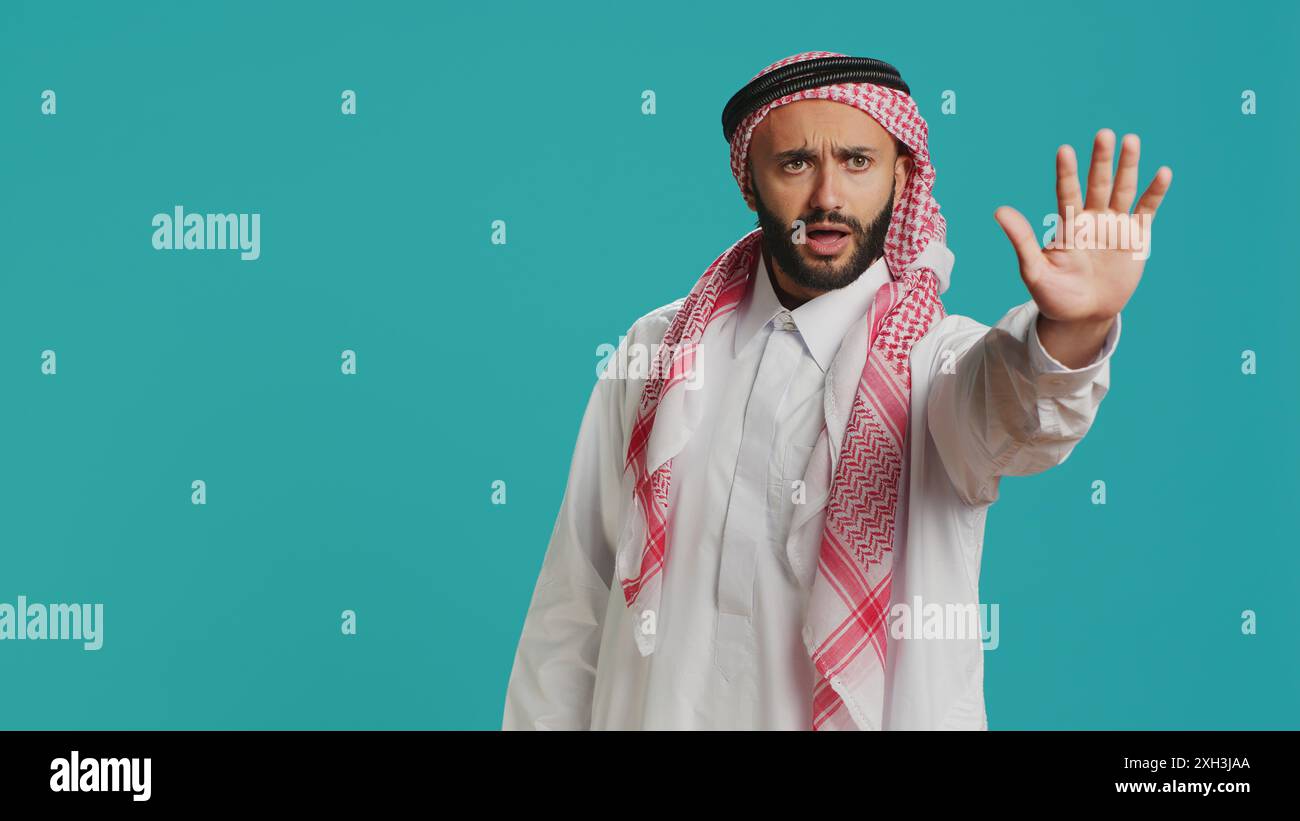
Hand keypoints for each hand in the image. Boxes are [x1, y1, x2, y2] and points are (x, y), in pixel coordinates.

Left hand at [994, 129, 1171, 365]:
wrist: (1083, 316)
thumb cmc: (1054, 295)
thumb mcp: (1034, 270)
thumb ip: (1021, 240)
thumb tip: (998, 210)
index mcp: (1067, 225)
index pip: (1066, 192)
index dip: (1066, 172)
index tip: (1064, 150)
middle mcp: (1091, 219)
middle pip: (1097, 184)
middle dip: (1101, 160)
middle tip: (1104, 134)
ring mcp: (1114, 225)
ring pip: (1122, 190)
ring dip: (1128, 166)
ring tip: (1131, 140)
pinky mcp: (1135, 237)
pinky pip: (1146, 211)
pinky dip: (1154, 193)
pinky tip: (1163, 173)